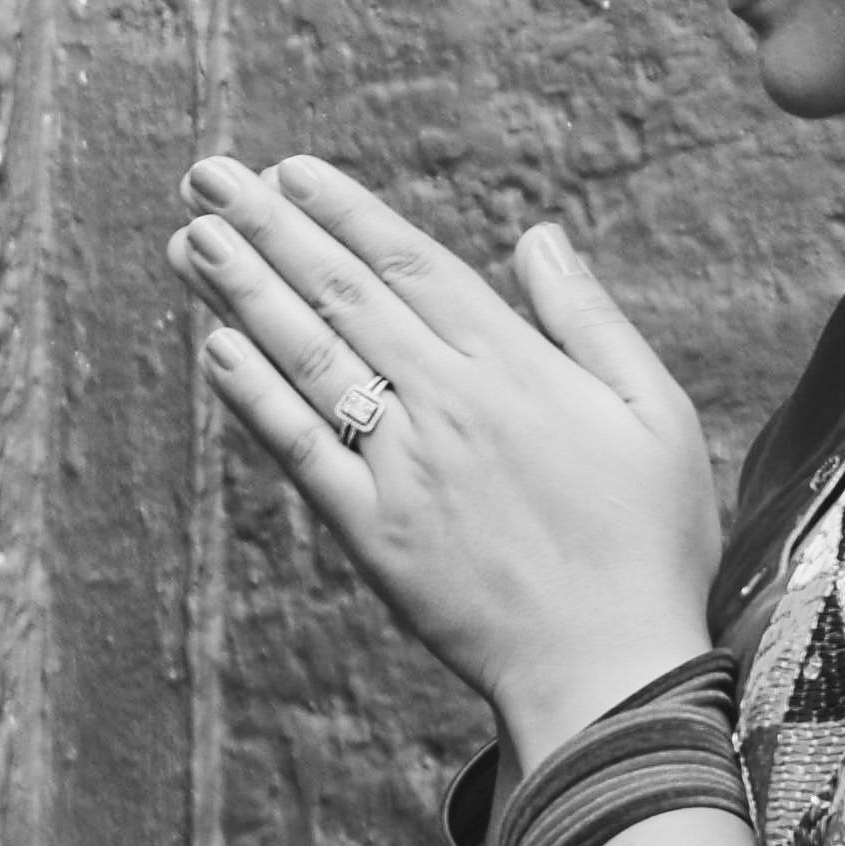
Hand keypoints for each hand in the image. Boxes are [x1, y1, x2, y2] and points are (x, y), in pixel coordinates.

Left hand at [169, 154, 716, 756]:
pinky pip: (303, 450)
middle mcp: (449, 406)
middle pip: (344, 297)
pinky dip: (255, 397)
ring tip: (189, 239)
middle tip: (207, 177)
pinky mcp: (374, 534)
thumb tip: (537, 236)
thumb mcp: (655, 412)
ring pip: (310, 359)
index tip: (288, 170)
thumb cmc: (649, 543)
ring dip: (243, 294)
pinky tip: (214, 347)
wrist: (612, 674)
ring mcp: (404, 469)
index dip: (344, 212)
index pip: (411, 265)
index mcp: (516, 368)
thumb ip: (589, 319)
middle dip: (269, 230)